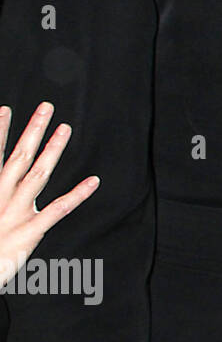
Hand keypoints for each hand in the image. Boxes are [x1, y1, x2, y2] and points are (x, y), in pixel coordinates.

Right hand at [0, 103, 98, 284]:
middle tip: (46, 107)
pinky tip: (93, 182)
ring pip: (37, 176)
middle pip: (17, 158)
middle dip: (32, 131)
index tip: (4, 110)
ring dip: (53, 150)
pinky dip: (76, 195)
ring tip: (66, 128)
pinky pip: (57, 211)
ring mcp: (14, 216)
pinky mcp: (28, 234)